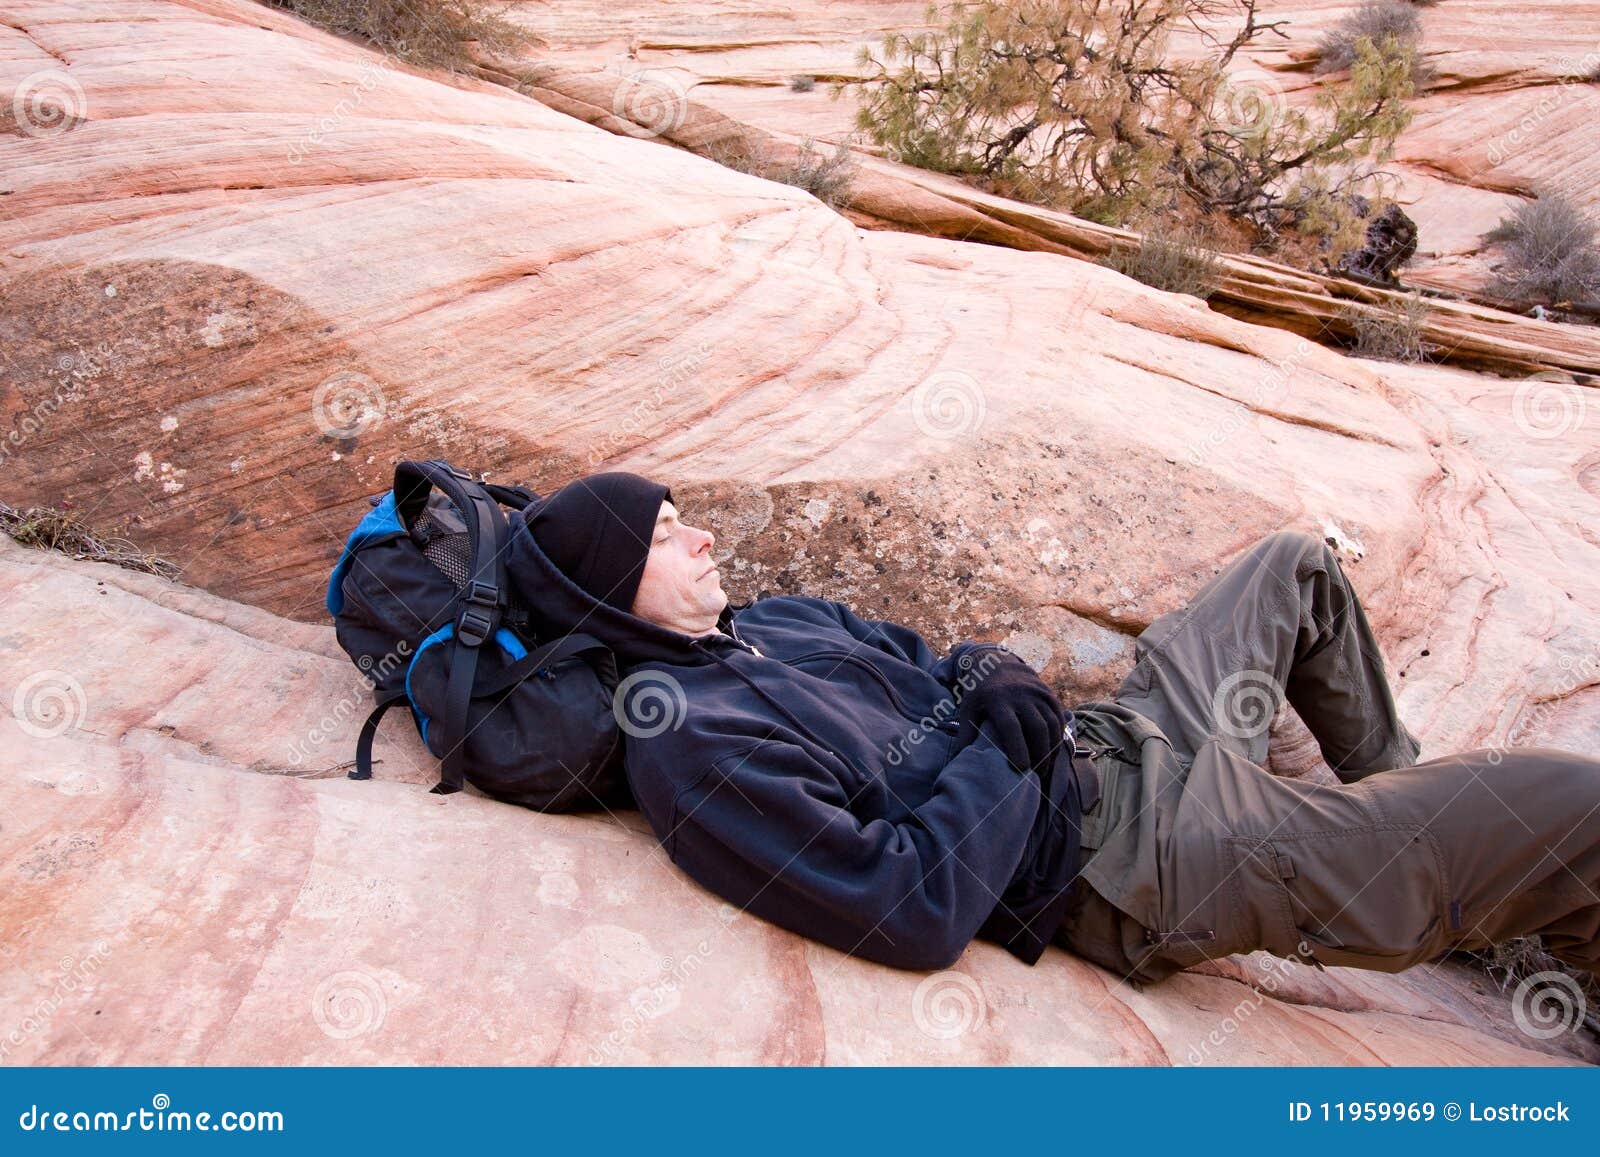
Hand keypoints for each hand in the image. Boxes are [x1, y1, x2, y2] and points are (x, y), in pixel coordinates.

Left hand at [951, 651, 1065, 774]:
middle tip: (1036, 775)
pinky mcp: (1049, 694)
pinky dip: (1058, 737)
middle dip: (1040, 754)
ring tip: (1044, 769)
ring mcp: (1037, 693)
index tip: (1020, 769)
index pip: (1010, 727)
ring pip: (1052, 724)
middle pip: (1037, 727)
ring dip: (1051, 749)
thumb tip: (958, 760)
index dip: (1017, 748)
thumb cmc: (980, 695)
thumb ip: (965, 733)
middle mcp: (1020, 694)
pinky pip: (1059, 718)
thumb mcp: (968, 709)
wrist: (998, 665)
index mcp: (997, 699)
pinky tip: (1052, 753)